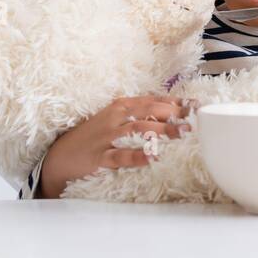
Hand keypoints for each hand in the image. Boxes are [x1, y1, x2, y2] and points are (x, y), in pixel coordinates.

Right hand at [38, 95, 190, 197]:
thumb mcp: (116, 120)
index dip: (176, 102)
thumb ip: (141, 114)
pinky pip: (120, 156)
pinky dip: (137, 156)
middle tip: (194, 119)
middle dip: (174, 114)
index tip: (196, 104)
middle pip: (149, 112)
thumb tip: (173, 112)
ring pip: (138, 130)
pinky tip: (153, 157)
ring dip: (162, 131)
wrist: (61, 157)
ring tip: (182, 134)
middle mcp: (116, 118)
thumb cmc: (94, 137)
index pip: (153, 101)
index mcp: (122, 106)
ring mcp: (107, 137)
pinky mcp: (100, 157)